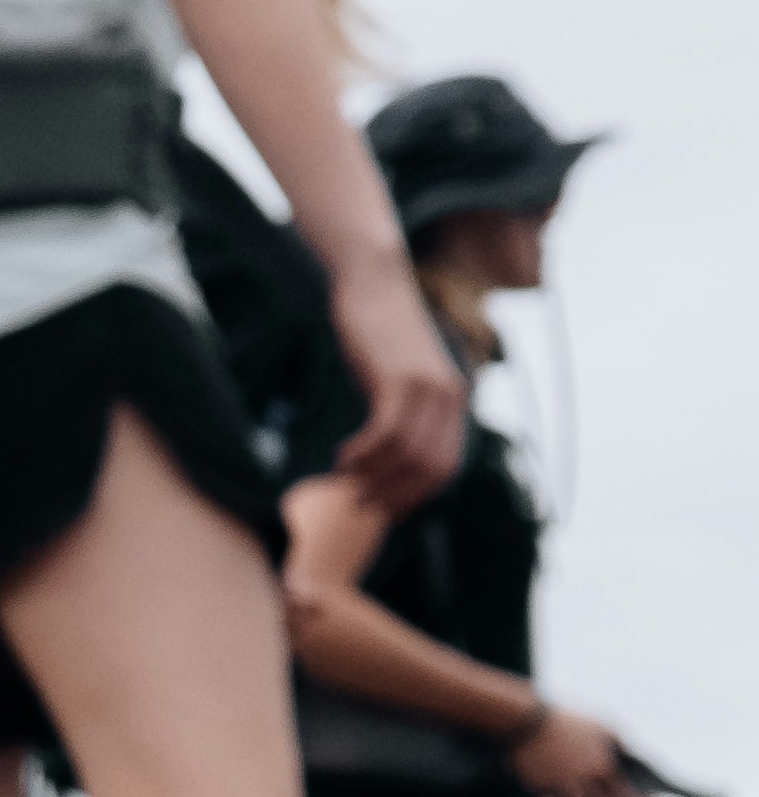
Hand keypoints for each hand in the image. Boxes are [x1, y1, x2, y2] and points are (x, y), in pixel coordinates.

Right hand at [326, 260, 470, 513]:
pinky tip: (343, 456)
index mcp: (454, 403)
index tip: (380, 510)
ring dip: (373, 477)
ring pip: (407, 456)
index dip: (413, 498)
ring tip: (344, 478)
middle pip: (428, 469)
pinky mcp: (400, 378)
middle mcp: (449, 397)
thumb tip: (389, 459)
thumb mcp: (398, 380)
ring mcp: (427, 387)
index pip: (444, 470)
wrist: (375, 286)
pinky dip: (363, 454)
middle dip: (392, 495)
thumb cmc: (378, 336)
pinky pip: (386, 433)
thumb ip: (404, 414)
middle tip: (357, 503)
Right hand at [513, 707, 655, 796]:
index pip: (624, 793)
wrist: (529, 721)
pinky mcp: (538, 788)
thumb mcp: (603, 726)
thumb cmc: (570, 721)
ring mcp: (558, 786)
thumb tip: (630, 758)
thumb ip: (620, 745)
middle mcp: (581, 781)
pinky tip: (567, 792)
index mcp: (601, 766)